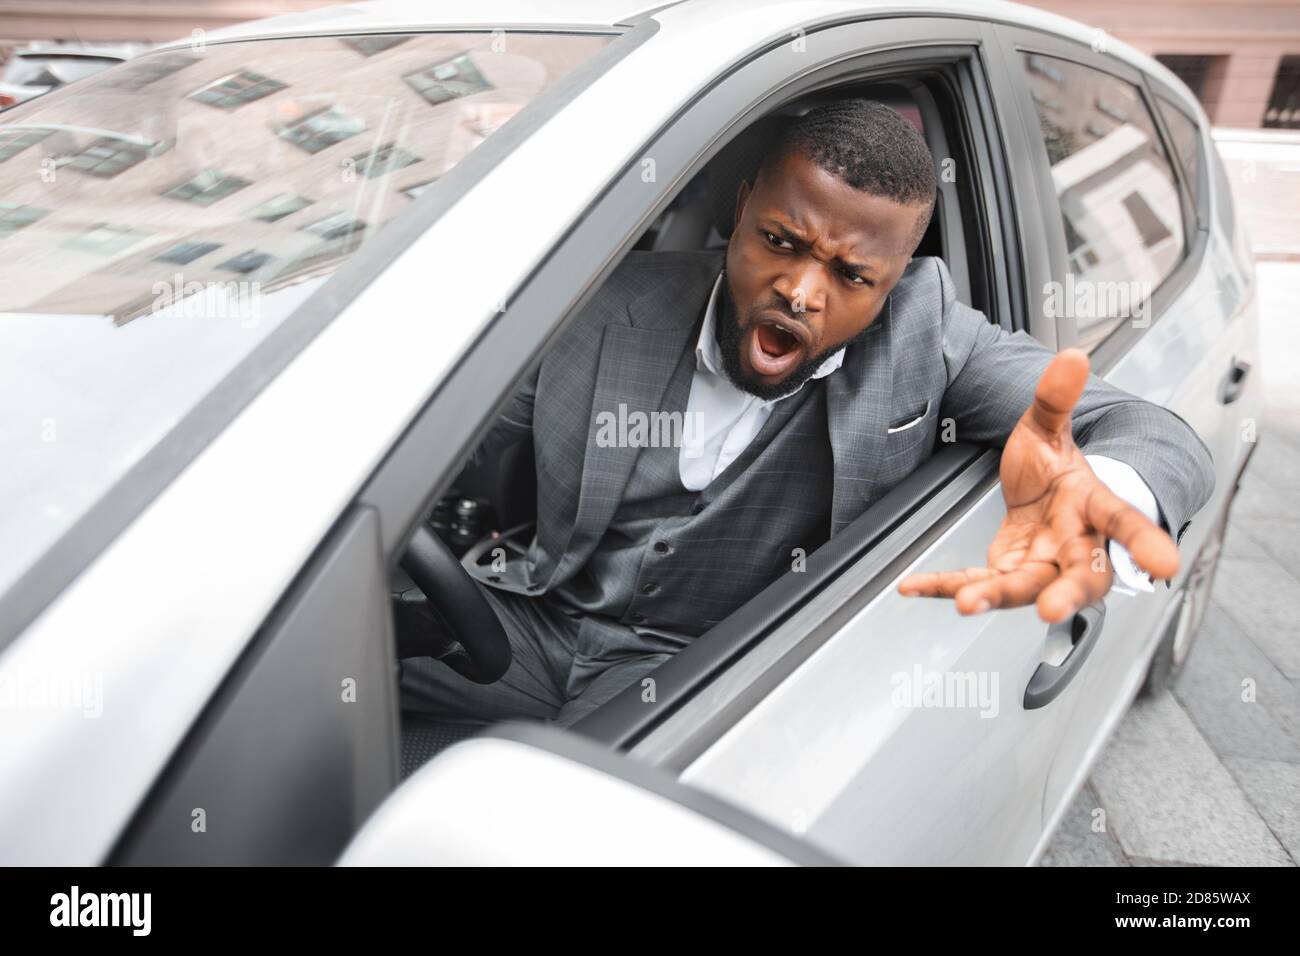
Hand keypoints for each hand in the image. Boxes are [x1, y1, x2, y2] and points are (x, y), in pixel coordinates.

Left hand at [897, 349, 1178, 622]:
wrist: (1040, 495)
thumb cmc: (1055, 470)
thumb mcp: (1048, 429)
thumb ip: (1055, 399)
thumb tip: (1071, 357)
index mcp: (1093, 507)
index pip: (1124, 522)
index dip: (1145, 542)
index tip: (1165, 564)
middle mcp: (1073, 545)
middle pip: (1080, 576)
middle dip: (1068, 594)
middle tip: (1050, 608)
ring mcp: (1040, 565)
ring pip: (1025, 587)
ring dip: (995, 596)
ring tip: (964, 601)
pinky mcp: (1004, 573)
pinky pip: (974, 582)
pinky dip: (942, 586)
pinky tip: (912, 586)